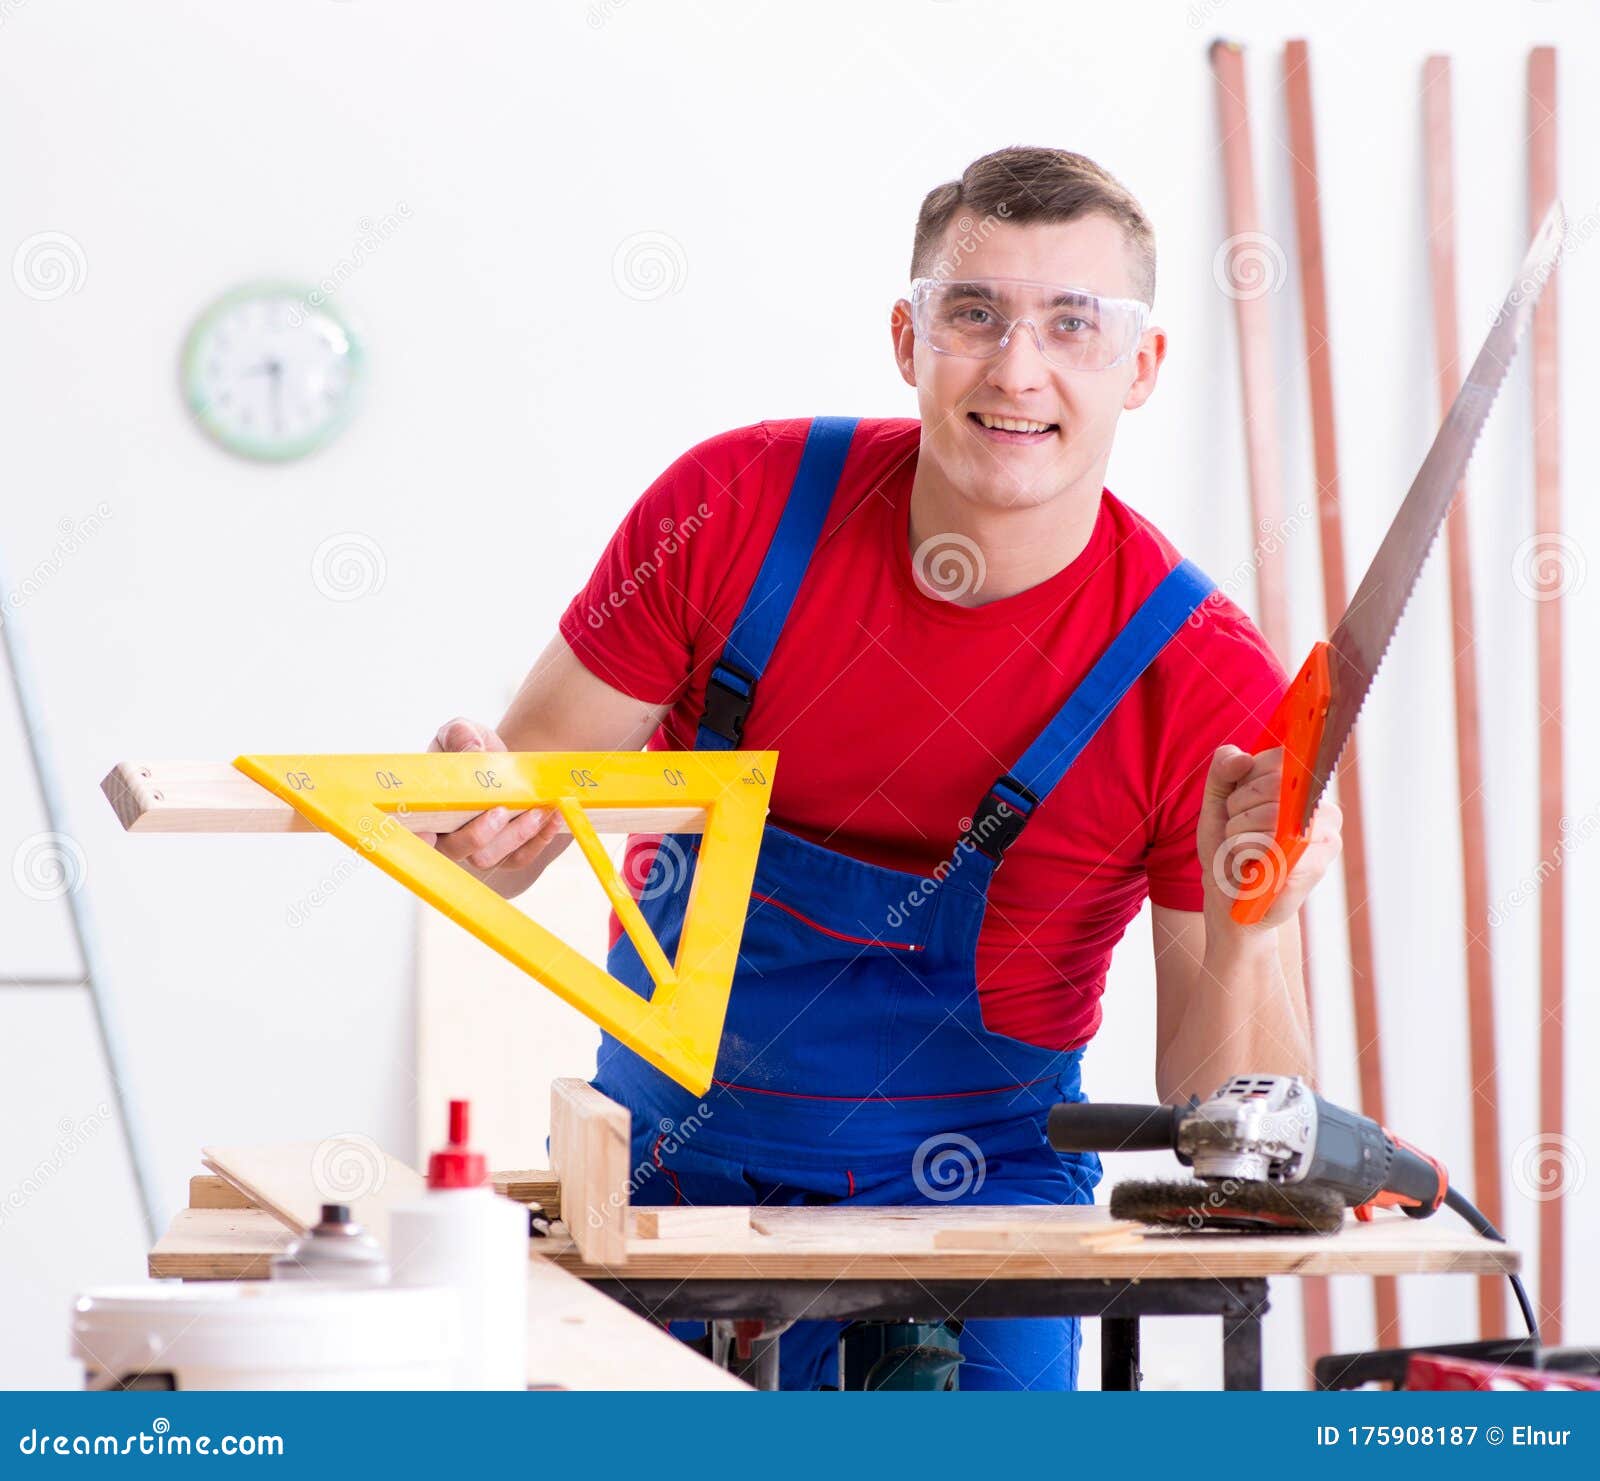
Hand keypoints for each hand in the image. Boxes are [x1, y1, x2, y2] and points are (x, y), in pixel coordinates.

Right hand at [417, 717, 562, 887]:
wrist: (507, 764)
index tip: (430, 833)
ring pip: (489, 858)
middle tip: (500, 810)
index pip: (411, 832)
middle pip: (455, 850)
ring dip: (515, 836)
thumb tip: (473, 750)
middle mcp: (447, 836)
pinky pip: (520, 857)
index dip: (416, 839)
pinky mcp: (507, 855)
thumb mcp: (463, 732)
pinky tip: (554, 817)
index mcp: (426, 808)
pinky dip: (540, 839)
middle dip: (477, 835)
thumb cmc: (474, 747)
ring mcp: (478, 849)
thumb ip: (460, 735)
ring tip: (537, 811)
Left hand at [1197, 744, 1342, 932]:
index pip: (1274, 759)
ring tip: (1245, 851)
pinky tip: (1253, 867)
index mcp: (1298, 782)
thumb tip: (1243, 758)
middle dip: (1237, 812)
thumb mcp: (1215, 802)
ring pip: (1269, 816)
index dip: (1244, 782)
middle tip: (1239, 832)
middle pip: (1269, 785)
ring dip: (1239, 836)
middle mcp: (1318, 804)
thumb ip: (1223, 770)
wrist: (1230, 897)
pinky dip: (1249, 857)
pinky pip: (1274, 846)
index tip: (1237, 804)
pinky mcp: (1317, 862)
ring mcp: (1324, 833)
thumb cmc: (1226, 845)